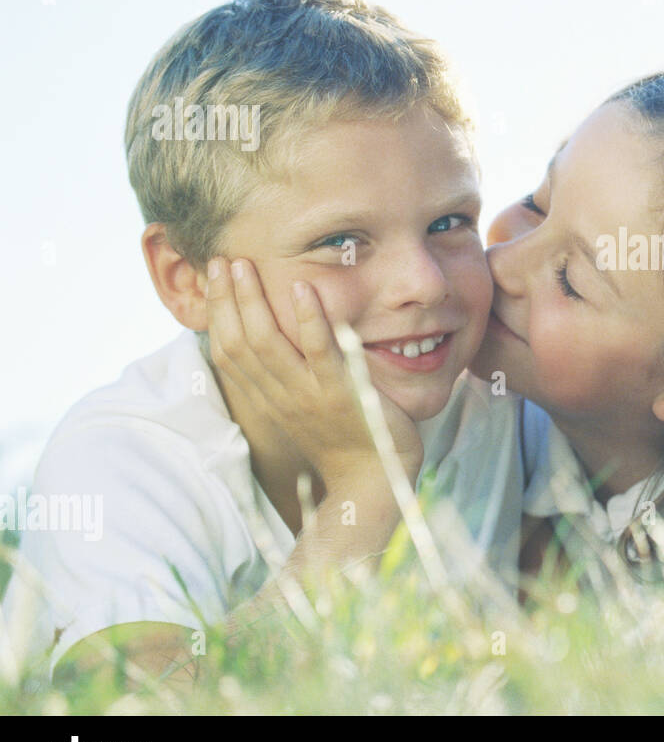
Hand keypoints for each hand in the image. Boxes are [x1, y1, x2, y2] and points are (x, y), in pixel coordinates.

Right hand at [204, 257, 423, 486]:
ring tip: (244, 266)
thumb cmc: (344, 439)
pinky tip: (304, 289)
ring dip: (253, 302)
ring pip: (267, 344)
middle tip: (220, 259)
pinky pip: (320, 353)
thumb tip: (275, 341)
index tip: (212, 276)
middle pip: (238, 343)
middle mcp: (280, 396)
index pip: (227, 352)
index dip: (216, 313)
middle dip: (226, 299)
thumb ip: (286, 376)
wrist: (372, 481)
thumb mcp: (302, 407)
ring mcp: (309, 396)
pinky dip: (309, 320)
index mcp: (268, 399)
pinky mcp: (342, 394)